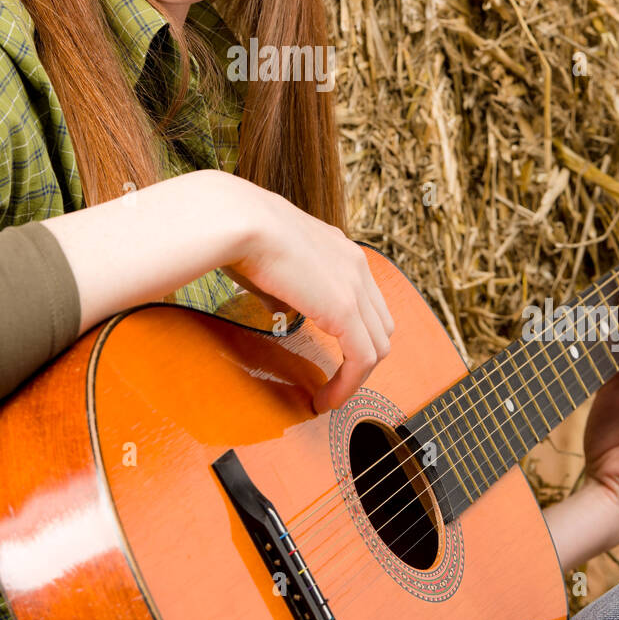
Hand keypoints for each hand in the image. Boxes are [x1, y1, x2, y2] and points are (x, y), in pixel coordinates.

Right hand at [222, 182, 394, 412]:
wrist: (238, 220)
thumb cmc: (239, 235)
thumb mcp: (269, 262)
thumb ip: (282, 287)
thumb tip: (278, 308)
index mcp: (339, 249)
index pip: (365, 299)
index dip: (353, 333)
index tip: (331, 355)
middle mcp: (355, 264)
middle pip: (380, 325)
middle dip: (361, 358)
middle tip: (334, 381)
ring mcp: (354, 286)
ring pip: (377, 346)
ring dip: (356, 378)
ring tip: (329, 397)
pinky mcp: (344, 309)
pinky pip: (361, 359)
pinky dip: (348, 385)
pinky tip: (326, 399)